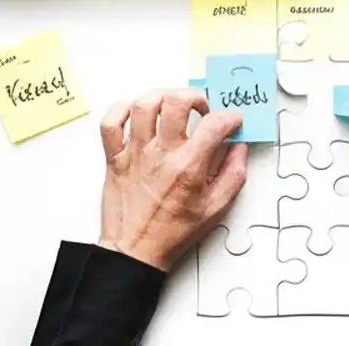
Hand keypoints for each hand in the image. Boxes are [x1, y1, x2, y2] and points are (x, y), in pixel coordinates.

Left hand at [97, 89, 247, 270]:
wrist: (135, 251)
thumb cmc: (172, 233)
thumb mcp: (215, 209)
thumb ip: (232, 175)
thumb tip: (238, 148)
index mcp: (188, 168)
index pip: (214, 125)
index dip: (230, 117)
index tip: (231, 122)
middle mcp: (160, 155)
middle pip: (175, 102)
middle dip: (195, 97)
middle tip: (201, 109)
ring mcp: (134, 153)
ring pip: (143, 105)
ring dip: (161, 97)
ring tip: (171, 106)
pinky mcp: (114, 157)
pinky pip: (110, 123)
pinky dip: (120, 110)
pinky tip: (136, 115)